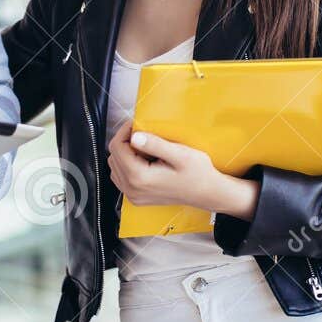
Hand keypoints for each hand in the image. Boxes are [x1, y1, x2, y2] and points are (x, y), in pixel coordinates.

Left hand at [107, 122, 258, 217]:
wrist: (207, 193)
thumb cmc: (198, 173)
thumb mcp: (180, 154)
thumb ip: (156, 145)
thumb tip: (134, 136)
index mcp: (139, 177)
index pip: (117, 147)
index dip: (125, 131)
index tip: (138, 124)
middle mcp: (132, 189)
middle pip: (114, 156)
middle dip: (125, 142)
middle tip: (145, 135)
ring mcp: (133, 196)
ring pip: (115, 166)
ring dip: (126, 153)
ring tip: (146, 148)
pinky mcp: (136, 197)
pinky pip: (121, 177)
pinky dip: (128, 165)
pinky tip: (144, 161)